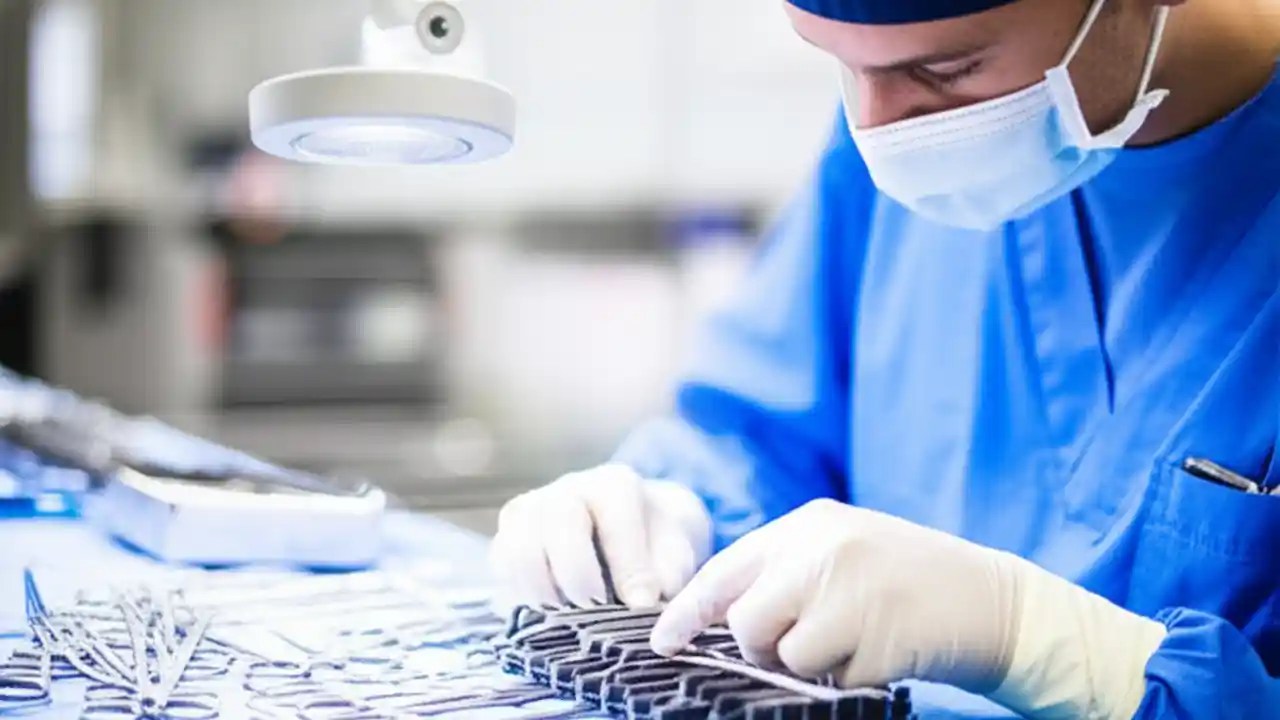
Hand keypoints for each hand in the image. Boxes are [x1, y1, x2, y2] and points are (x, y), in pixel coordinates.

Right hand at [490, 464, 711, 608]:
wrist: (633, 537)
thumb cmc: (657, 547)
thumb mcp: (676, 554)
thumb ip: (668, 573)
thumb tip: (643, 602)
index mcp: (614, 485)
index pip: (615, 513)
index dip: (627, 563)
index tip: (641, 603)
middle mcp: (567, 490)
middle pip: (559, 522)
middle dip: (579, 575)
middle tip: (598, 609)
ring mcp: (531, 511)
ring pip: (518, 546)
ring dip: (543, 590)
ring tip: (570, 617)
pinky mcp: (506, 539)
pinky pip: (500, 567)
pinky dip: (521, 596)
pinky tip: (551, 613)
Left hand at [650, 499, 1166, 718]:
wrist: (990, 599)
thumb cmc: (905, 579)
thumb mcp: (840, 552)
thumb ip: (784, 572)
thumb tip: (718, 618)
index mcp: (809, 524)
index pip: (726, 568)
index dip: (687, 610)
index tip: (661, 640)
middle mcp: (824, 548)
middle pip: (746, 618)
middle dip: (760, 645)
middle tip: (801, 643)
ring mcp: (851, 589)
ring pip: (783, 652)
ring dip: (807, 663)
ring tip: (850, 640)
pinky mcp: (877, 634)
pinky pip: (829, 676)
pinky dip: (845, 676)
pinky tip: (879, 651)